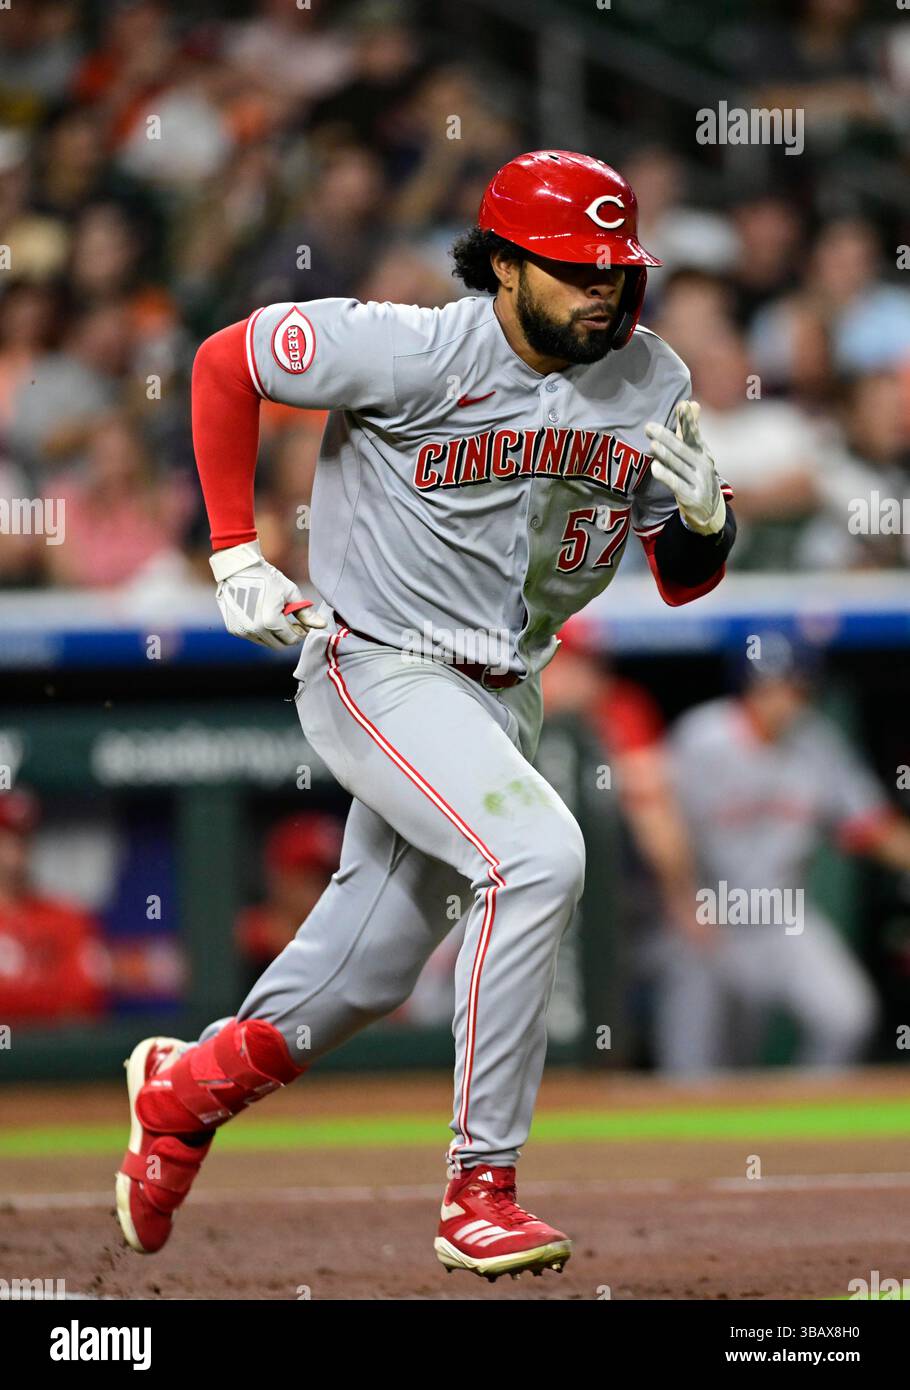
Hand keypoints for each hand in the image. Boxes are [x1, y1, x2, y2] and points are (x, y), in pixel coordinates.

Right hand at [210, 540, 325, 649]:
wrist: (238, 568)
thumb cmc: (266, 577)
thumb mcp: (290, 593)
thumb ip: (305, 613)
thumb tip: (321, 625)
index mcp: (271, 622)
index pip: (292, 640)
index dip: (300, 633)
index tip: (302, 624)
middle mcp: (255, 630)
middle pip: (279, 644)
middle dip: (289, 636)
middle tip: (293, 623)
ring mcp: (242, 631)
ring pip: (265, 642)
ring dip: (274, 634)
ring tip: (277, 617)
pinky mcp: (233, 629)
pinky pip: (252, 636)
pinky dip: (260, 631)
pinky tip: (263, 616)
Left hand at [644, 400, 725, 535]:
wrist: (708, 507)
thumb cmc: (696, 473)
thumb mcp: (696, 452)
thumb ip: (691, 429)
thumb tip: (692, 402)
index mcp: (702, 452)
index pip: (694, 434)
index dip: (688, 420)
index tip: (682, 405)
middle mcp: (703, 465)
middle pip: (683, 449)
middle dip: (667, 437)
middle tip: (649, 427)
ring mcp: (699, 481)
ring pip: (679, 467)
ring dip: (666, 455)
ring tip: (653, 445)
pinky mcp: (691, 497)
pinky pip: (677, 485)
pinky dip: (666, 476)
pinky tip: (655, 468)